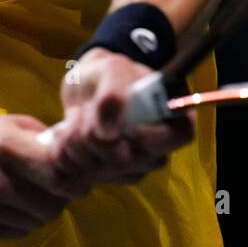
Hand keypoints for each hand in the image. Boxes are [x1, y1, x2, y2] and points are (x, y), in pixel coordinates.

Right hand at [0, 111, 91, 242]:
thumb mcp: (0, 122)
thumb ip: (38, 136)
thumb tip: (71, 150)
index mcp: (4, 146)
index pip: (60, 175)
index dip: (77, 179)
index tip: (79, 178)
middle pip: (53, 205)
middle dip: (60, 197)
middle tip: (53, 187)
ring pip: (36, 222)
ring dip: (40, 210)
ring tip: (27, 193)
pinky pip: (16, 232)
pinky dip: (20, 220)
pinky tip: (8, 204)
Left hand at [51, 47, 195, 184]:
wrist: (84, 89)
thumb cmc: (106, 74)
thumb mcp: (111, 68)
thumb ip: (114, 92)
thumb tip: (109, 133)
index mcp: (171, 115)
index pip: (181, 135)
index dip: (155, 137)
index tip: (130, 127)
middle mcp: (158, 147)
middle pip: (131, 161)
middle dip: (96, 135)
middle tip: (84, 110)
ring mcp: (134, 166)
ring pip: (102, 171)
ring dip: (76, 143)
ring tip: (74, 118)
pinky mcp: (108, 177)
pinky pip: (82, 177)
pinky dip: (66, 155)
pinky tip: (66, 135)